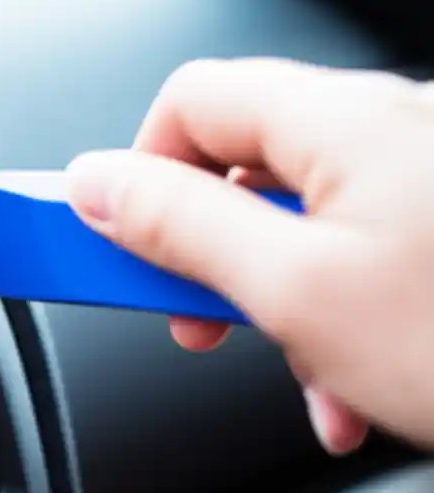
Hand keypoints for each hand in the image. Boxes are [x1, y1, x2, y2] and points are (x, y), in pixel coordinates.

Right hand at [65, 58, 433, 453]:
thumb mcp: (294, 294)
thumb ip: (179, 227)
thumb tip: (96, 186)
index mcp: (347, 124)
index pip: (193, 102)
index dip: (136, 170)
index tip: (108, 241)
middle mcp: (397, 131)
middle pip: (249, 167)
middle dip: (211, 255)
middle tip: (195, 320)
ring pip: (311, 225)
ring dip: (284, 308)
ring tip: (306, 381)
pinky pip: (373, 253)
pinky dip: (344, 318)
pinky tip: (358, 390)